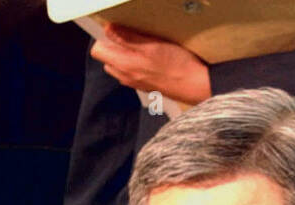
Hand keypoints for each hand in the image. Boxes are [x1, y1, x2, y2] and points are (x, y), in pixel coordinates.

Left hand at [91, 23, 211, 104]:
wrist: (196, 86)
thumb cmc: (177, 66)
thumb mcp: (151, 45)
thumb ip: (127, 38)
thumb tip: (109, 30)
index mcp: (125, 66)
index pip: (98, 51)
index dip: (104, 38)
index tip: (114, 29)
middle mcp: (127, 77)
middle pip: (108, 59)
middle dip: (114, 46)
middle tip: (129, 35)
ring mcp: (136, 83)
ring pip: (120, 66)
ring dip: (126, 54)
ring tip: (142, 46)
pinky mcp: (147, 85)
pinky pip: (133, 72)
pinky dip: (137, 63)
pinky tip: (151, 57)